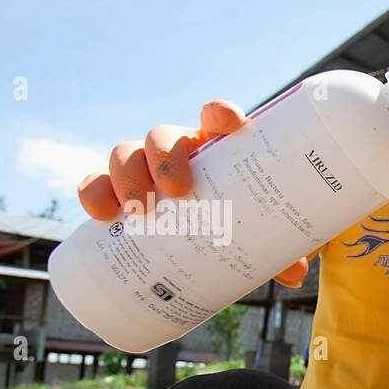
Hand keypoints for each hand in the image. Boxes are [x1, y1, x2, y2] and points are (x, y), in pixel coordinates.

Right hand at [76, 100, 308, 287]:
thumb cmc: (245, 224)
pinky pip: (98, 184)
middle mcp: (181, 153)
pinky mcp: (121, 192)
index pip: (217, 117)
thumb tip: (294, 274)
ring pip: (126, 154)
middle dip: (164, 156)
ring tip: (138, 209)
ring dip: (127, 176)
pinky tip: (101, 215)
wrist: (215, 238)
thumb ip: (282, 249)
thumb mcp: (266, 233)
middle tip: (177, 190)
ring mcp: (147, 170)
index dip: (220, 114)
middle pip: (163, 135)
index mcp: (219, 149)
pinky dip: (94, 193)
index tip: (229, 125)